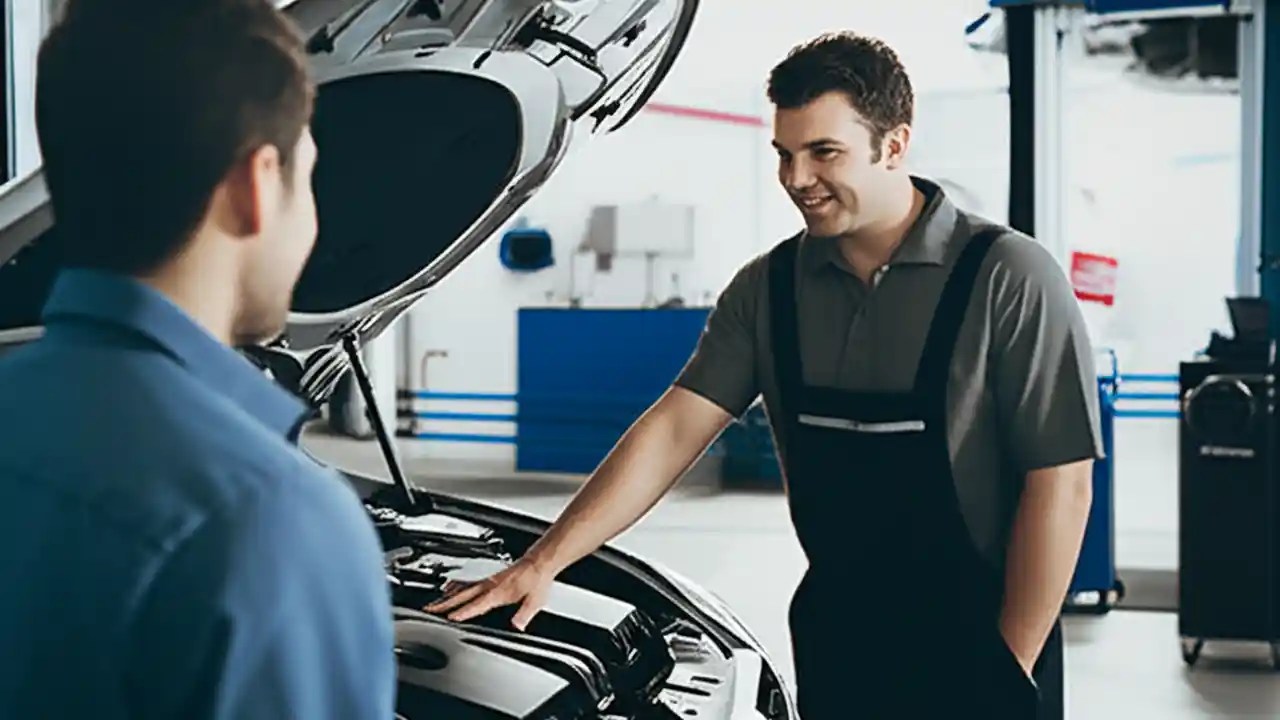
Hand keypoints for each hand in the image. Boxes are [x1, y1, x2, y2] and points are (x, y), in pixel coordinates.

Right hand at [423, 557, 554, 629]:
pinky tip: (450, 587)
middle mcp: (489, 586)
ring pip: (462, 589)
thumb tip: (517, 626)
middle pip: (462, 596)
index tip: (449, 617)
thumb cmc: (537, 580)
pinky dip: (456, 586)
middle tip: (428, 609)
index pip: (476, 604)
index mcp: (498, 592)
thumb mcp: (535, 601)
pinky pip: (467, 583)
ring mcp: (487, 581)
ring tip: (433, 602)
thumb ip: (524, 614)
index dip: (464, 612)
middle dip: (444, 604)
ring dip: (447, 596)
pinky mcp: (489, 579)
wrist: (540, 562)